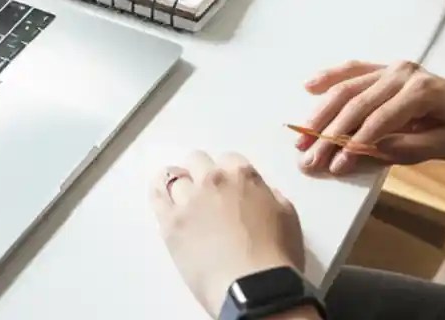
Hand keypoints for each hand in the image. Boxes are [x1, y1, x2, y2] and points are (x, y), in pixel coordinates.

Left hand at [151, 151, 303, 315]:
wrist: (252, 287)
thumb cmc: (276, 257)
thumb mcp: (287, 219)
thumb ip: (271, 198)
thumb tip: (263, 194)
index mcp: (243, 176)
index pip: (229, 158)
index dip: (229, 172)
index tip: (228, 186)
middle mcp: (213, 180)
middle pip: (198, 160)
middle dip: (201, 171)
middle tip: (206, 191)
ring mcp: (189, 200)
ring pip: (174, 176)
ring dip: (179, 182)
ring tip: (180, 194)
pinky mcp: (170, 223)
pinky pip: (157, 197)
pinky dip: (157, 191)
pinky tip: (160, 194)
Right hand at [298, 60, 444, 174]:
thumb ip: (411, 148)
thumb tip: (370, 151)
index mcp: (421, 91)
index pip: (379, 120)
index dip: (354, 144)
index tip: (335, 166)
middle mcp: (403, 73)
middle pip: (357, 104)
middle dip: (329, 134)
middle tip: (309, 159)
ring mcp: (392, 68)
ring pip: (348, 88)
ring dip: (321, 113)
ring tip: (301, 137)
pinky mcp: (385, 68)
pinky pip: (353, 69)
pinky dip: (330, 76)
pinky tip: (309, 87)